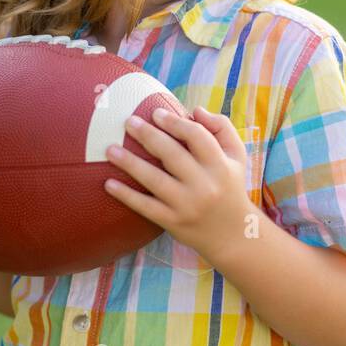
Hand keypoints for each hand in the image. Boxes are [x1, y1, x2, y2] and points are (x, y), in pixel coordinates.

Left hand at [103, 105, 253, 260]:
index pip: (197, 137)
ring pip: (155, 180)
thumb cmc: (230, 185)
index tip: (156, 113)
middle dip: (148, 136)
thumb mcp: (236, 155)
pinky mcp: (173, 222)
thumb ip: (221, 127)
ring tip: (110, 149)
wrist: (232, 234)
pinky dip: (126, 196)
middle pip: (172, 155)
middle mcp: (204, 185)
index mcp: (220, 165)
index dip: (175, 123)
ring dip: (130, 163)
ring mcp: (187, 205)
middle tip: (129, 122)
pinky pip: (146, 207)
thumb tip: (195, 111)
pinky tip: (109, 184)